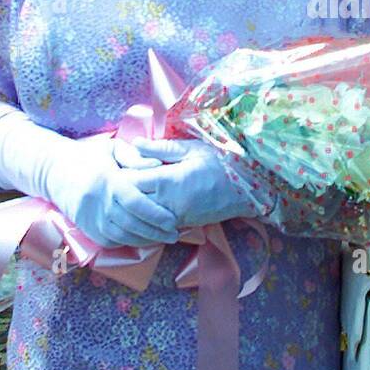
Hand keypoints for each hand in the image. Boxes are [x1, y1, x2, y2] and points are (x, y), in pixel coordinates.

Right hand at [43, 133, 179, 248]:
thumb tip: (158, 164)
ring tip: (165, 239)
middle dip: (156, 232)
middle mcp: (100, 203)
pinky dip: (129, 243)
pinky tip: (144, 240)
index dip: (156, 214)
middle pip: (133, 223)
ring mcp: (92, 218)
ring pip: (123, 236)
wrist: (54, 171)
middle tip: (175, 234)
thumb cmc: (89, 156)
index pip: (136, 203)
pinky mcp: (87, 228)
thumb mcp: (112, 149)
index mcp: (109, 181)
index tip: (173, 220)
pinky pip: (111, 241)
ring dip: (146, 240)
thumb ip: (136, 157)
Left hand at [119, 138, 270, 229]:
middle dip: (122, 190)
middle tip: (120, 177)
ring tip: (130, 191)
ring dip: (132, 205)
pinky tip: (145, 204)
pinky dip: (145, 216)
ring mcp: (174, 218)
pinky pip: (153, 223)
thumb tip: (135, 144)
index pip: (130, 180)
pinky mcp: (180, 225)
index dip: (121, 172)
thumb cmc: (222, 163)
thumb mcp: (193, 149)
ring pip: (139, 217)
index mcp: (168, 181)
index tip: (120, 163)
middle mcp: (168, 203)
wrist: (248, 189)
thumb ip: (162, 149)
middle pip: (130, 201)